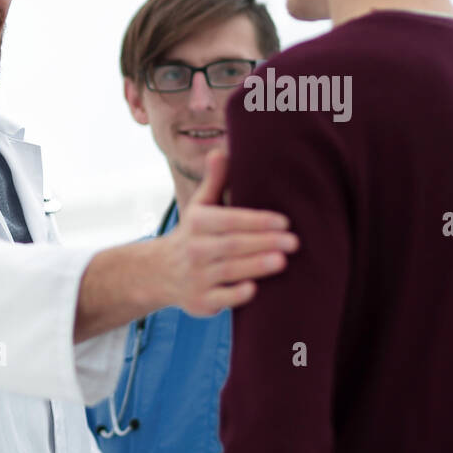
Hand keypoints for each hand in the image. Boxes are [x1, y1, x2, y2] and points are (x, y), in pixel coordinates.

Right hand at [159, 149, 298, 315]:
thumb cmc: (193, 235)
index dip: (256, 220)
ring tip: (282, 261)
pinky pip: (220, 299)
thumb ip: (215, 181)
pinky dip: (236, 294)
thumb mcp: (199, 207)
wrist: (159, 273)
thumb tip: (220, 150)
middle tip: (294, 242)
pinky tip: (255, 288)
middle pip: (232, 245)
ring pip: (228, 270)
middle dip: (264, 242)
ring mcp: (196, 277)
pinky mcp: (200, 302)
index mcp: (196, 223)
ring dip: (256, 266)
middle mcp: (194, 249)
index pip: (228, 220)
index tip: (284, 221)